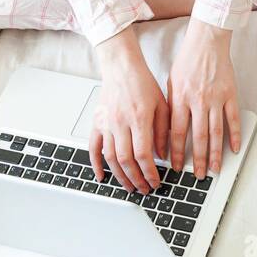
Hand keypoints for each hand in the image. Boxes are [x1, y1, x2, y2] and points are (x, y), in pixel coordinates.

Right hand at [90, 28, 168, 192]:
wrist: (121, 68)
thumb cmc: (143, 83)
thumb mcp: (162, 106)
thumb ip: (163, 132)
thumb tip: (162, 155)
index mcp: (139, 119)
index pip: (143, 155)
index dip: (150, 172)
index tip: (156, 182)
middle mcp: (120, 124)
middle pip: (126, 161)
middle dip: (136, 179)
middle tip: (145, 189)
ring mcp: (106, 124)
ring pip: (110, 158)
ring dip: (120, 176)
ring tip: (130, 187)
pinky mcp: (97, 123)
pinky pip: (93, 147)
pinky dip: (95, 164)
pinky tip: (101, 176)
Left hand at [168, 20, 241, 178]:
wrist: (206, 42)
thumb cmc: (187, 61)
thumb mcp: (171, 84)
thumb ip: (172, 108)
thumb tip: (171, 131)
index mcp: (180, 99)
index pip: (177, 133)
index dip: (176, 152)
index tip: (176, 166)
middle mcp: (197, 101)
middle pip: (197, 138)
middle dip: (197, 160)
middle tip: (198, 175)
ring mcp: (215, 99)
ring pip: (215, 133)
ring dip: (215, 154)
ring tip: (215, 169)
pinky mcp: (230, 95)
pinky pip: (232, 120)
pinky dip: (234, 136)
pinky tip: (234, 148)